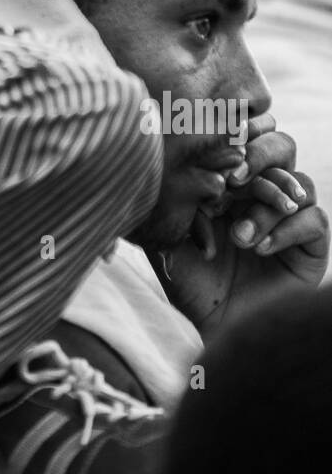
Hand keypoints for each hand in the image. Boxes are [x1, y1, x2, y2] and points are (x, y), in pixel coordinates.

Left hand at [163, 121, 329, 335]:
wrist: (223, 334)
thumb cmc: (194, 287)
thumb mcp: (171, 242)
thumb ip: (169, 205)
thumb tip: (157, 165)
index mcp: (235, 184)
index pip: (244, 142)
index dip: (233, 140)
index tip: (213, 155)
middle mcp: (266, 194)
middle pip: (280, 146)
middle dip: (259, 154)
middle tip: (235, 177)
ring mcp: (292, 217)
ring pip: (299, 182)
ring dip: (267, 205)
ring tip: (240, 237)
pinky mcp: (313, 245)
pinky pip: (315, 218)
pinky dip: (288, 230)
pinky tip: (262, 249)